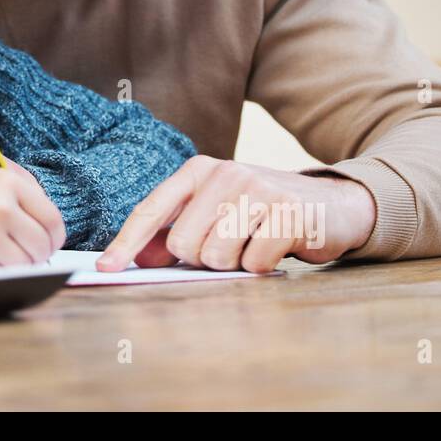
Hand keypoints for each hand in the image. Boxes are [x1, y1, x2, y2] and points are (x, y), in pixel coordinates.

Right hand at [0, 142, 66, 273]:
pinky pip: (8, 272)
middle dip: (37, 254)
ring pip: (28, 260)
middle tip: (24, 257)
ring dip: (17, 265)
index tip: (44, 244)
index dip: (51, 236)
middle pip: (44, 242)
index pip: (51, 216)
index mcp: (6, 179)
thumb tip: (23, 179)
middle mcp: (4, 203)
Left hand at [96, 155, 375, 273]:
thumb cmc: (265, 214)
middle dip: (202, 259)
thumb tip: (136, 259)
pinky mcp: (288, 212)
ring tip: (254, 245)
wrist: (335, 204)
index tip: (105, 270)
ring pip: (216, 255)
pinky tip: (276, 249)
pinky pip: (254, 263)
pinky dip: (262, 266)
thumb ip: (176, 234)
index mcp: (200, 170)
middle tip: (231, 246)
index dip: (126, 242)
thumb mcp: (217, 215)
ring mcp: (258, 189)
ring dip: (234, 264)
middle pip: (184, 244)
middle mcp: (226, 173)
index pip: (153, 210)